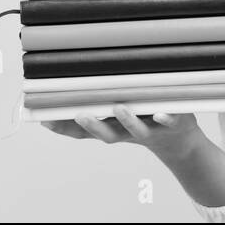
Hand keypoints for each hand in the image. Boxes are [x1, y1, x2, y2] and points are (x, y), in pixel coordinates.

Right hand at [42, 106, 202, 159]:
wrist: (180, 141)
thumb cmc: (142, 120)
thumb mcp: (117, 113)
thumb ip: (97, 100)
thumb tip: (68, 82)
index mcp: (112, 128)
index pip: (83, 131)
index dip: (64, 127)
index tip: (45, 119)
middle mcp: (128, 132)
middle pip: (108, 134)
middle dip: (93, 125)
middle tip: (79, 115)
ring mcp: (151, 129)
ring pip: (137, 129)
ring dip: (128, 121)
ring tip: (119, 109)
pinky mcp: (174, 124)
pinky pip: (170, 121)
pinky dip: (166, 118)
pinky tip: (161, 114)